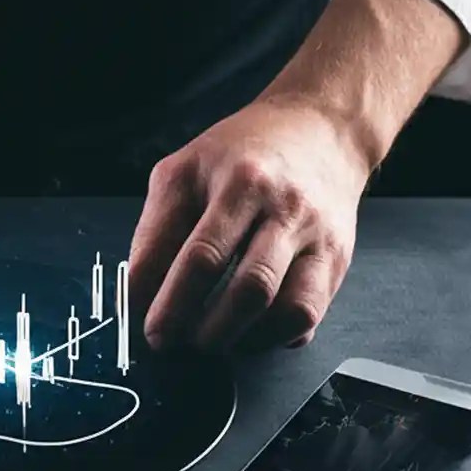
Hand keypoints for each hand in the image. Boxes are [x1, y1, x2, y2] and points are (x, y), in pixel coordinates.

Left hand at [129, 96, 368, 352]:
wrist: (321, 130)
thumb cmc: (241, 156)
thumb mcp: (184, 171)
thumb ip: (157, 229)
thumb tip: (138, 293)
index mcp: (234, 179)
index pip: (191, 252)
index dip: (159, 296)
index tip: (136, 317)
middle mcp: (279, 204)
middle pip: (240, 282)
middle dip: (192, 321)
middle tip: (165, 339)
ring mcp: (312, 232)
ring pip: (277, 304)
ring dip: (232, 336)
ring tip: (204, 340)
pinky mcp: (335, 258)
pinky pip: (305, 313)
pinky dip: (271, 336)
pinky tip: (247, 333)